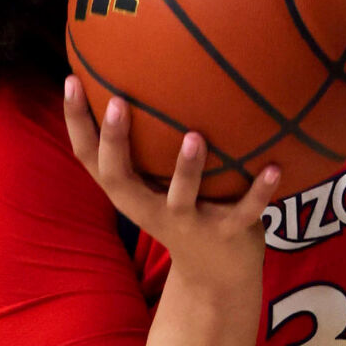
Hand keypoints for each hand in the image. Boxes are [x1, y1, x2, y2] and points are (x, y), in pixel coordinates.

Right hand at [63, 77, 277, 295]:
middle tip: (118, 103)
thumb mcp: (155, 181)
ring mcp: (188, 224)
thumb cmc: (183, 207)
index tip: (71, 80)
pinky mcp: (225, 234)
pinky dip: (259, 192)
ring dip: (187, 169)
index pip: (89, 157)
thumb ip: (148, 141)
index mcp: (130, 190)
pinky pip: (244, 212)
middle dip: (116, 142)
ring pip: (181, 198)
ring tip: (195, 136)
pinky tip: (275, 167)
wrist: (217, 275)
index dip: (76, 122)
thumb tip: (139, 69)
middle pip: (120, 179)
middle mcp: (150, 207)